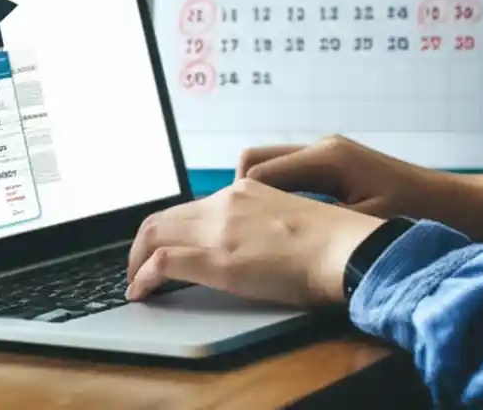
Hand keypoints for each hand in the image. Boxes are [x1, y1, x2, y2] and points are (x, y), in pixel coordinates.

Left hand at [126, 179, 383, 305]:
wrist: (348, 249)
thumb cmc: (334, 243)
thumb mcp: (291, 217)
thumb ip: (264, 222)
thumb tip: (253, 243)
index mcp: (245, 191)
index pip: (190, 206)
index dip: (168, 229)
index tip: (163, 248)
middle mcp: (226, 203)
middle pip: (163, 217)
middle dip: (141, 244)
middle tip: (136, 268)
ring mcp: (219, 229)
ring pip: (154, 234)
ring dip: (135, 260)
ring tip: (134, 282)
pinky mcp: (217, 259)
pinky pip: (163, 262)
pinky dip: (143, 277)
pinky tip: (141, 292)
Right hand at [238, 135, 482, 243]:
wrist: (469, 211)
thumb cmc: (422, 219)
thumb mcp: (363, 229)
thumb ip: (312, 224)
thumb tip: (265, 228)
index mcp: (327, 158)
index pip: (256, 174)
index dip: (237, 205)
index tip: (226, 237)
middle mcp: (324, 149)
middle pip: (254, 163)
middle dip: (238, 197)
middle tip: (237, 235)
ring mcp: (331, 155)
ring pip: (270, 168)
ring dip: (257, 197)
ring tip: (257, 235)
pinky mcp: (339, 168)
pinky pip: (290, 176)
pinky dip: (277, 198)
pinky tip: (286, 229)